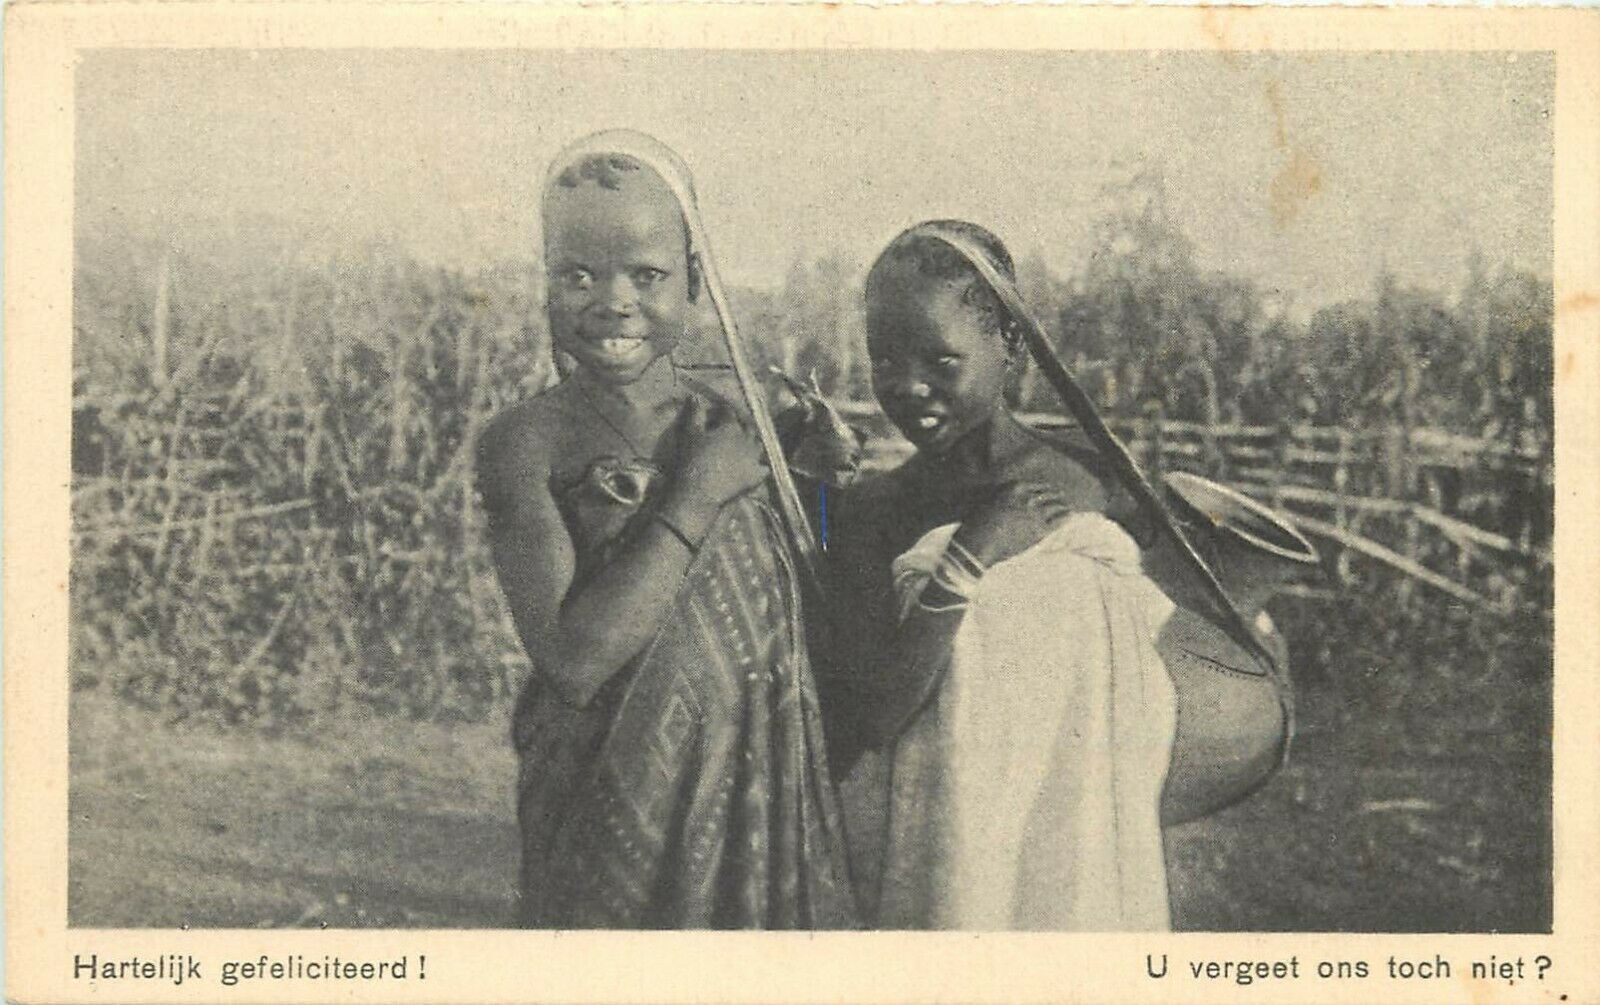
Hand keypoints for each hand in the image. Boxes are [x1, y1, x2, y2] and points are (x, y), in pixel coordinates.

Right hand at [665, 397, 768, 529]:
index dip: (723, 410)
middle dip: (741, 424)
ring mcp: (754, 458)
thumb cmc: (693, 460)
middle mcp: (747, 440)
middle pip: (748, 427)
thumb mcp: (690, 434)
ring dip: (753, 443)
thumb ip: (694, 414)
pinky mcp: (756, 476)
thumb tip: (695, 396)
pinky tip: (756, 467)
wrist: (700, 491)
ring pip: (758, 445)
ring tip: (746, 446)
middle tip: (733, 427)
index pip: (729, 412)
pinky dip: (760, 466)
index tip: (719, 410)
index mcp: (731, 427)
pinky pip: (764, 468)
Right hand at [952, 480, 1073, 566]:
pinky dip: (1066, 516)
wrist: (979, 544)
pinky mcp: (1040, 530)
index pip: (1037, 484)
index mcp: (1015, 487)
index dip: (1044, 488)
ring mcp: (1036, 514)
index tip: (1048, 490)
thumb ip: (1003, 495)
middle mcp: (1028, 497)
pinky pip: (1059, 520)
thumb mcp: (988, 500)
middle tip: (1060, 496)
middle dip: (1056, 494)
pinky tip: (1071, 515)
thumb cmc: (977, 524)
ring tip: (1067, 505)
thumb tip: (1010, 496)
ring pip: (1057, 505)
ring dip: (1063, 504)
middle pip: (1049, 493)